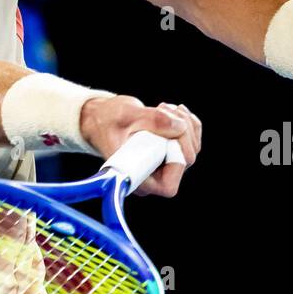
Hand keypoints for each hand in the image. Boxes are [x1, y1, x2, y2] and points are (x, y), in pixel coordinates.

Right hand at [80, 96, 200, 196]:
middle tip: (165, 110)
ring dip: (186, 124)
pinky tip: (175, 111)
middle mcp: (151, 176)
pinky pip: (191, 141)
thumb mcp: (126, 115)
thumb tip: (180, 126)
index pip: (168, 184)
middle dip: (183, 132)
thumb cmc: (106, 120)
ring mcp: (161, 165)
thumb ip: (152, 119)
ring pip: (191, 149)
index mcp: (135, 177)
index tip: (164, 135)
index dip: (175, 160)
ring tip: (164, 108)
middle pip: (185, 161)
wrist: (101, 118)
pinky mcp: (168, 153)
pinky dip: (189, 123)